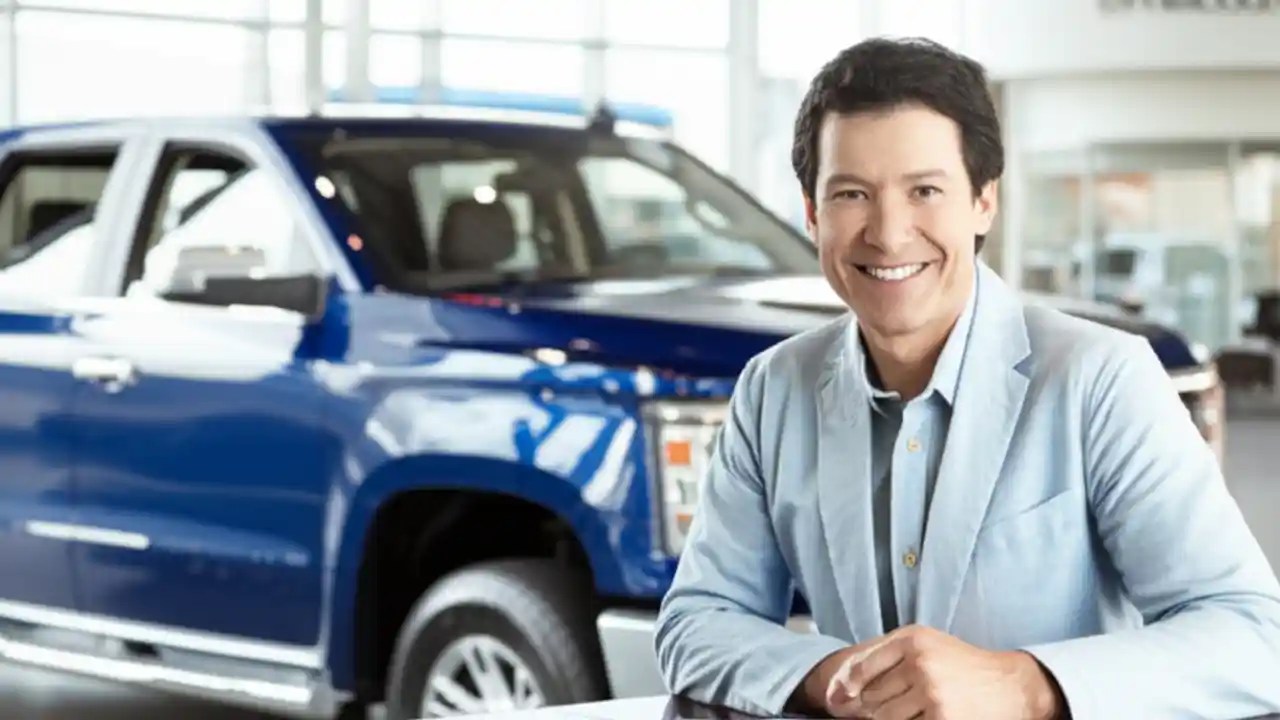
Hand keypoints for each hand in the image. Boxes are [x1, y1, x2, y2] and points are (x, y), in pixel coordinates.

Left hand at [826, 625, 1063, 719]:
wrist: (1010, 685)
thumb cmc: (960, 664)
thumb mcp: (923, 644)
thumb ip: (879, 658)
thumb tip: (835, 692)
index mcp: (912, 640)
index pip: (860, 668)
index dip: (844, 689)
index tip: (836, 702)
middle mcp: (921, 664)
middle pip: (872, 698)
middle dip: (868, 710)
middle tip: (885, 708)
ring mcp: (933, 693)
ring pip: (886, 719)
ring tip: (915, 709)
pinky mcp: (943, 719)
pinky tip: (924, 715)